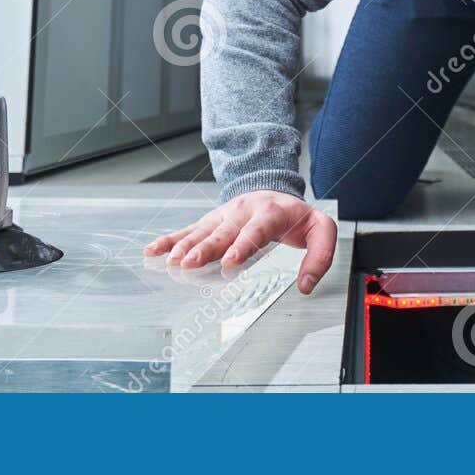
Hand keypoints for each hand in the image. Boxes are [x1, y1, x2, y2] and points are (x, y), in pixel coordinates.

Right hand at [143, 190, 336, 293]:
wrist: (276, 189)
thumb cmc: (297, 216)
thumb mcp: (320, 231)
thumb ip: (320, 257)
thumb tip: (306, 285)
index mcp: (271, 213)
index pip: (256, 230)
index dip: (243, 245)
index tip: (230, 261)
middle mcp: (244, 211)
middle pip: (223, 231)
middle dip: (207, 248)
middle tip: (192, 264)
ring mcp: (224, 215)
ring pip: (202, 230)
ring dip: (186, 246)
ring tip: (172, 262)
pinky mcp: (212, 221)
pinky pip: (188, 229)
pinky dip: (170, 239)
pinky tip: (154, 250)